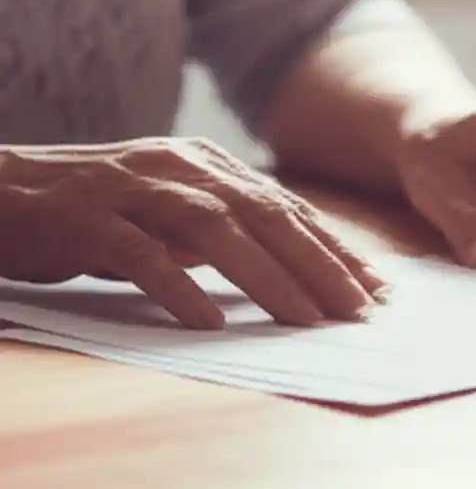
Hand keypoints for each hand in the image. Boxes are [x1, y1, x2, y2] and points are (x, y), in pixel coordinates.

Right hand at [0, 138, 386, 328]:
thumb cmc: (94, 212)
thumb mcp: (170, 215)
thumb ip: (226, 232)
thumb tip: (296, 270)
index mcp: (206, 165)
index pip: (287, 209)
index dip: (335, 249)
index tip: (376, 289)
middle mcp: (178, 167)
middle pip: (266, 216)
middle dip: (321, 265)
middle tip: (360, 311)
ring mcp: (132, 189)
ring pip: (216, 230)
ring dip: (269, 278)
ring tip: (307, 320)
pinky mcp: (86, 218)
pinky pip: (140, 255)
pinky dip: (178, 288)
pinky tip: (209, 323)